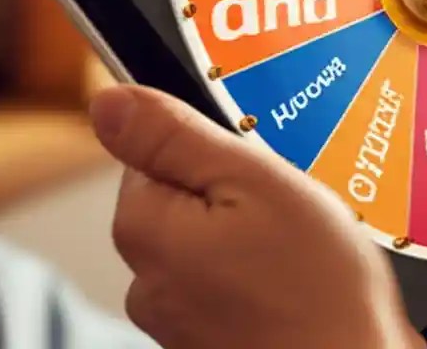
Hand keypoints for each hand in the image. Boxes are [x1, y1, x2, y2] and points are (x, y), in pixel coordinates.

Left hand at [90, 86, 419, 348]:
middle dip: (240, 197)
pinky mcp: (216, 344)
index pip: (155, 155)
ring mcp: (181, 323)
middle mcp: (150, 283)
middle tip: (294, 208)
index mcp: (147, 229)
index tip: (260, 164)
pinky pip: (237, 289)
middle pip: (187, 202)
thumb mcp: (255, 182)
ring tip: (310, 250)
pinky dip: (269, 282)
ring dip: (259, 241)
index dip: (215, 149)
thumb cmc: (318, 291)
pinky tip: (307, 283)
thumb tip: (108, 101)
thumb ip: (175, 138)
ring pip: (217, 247)